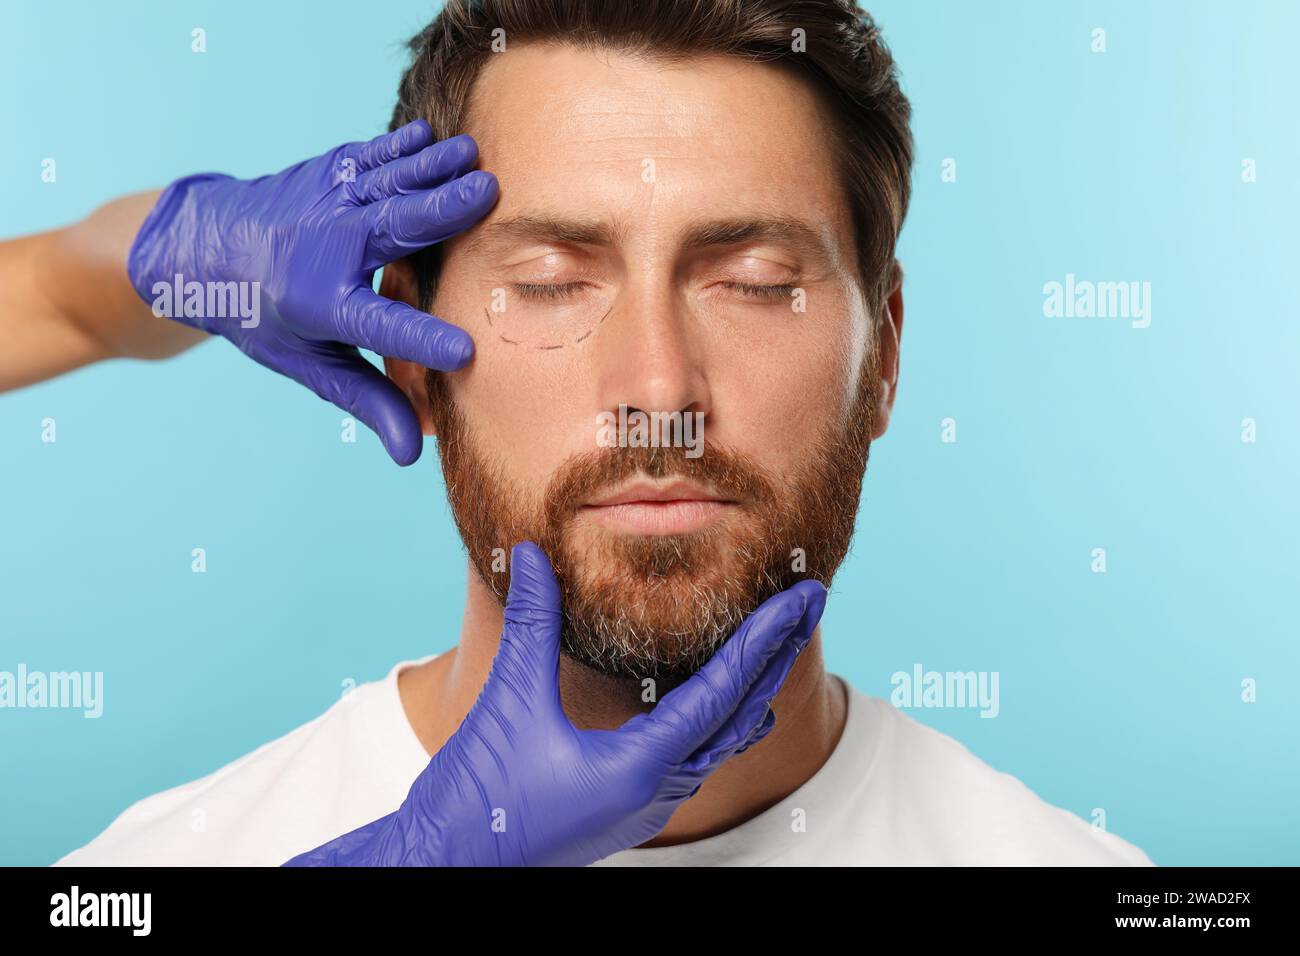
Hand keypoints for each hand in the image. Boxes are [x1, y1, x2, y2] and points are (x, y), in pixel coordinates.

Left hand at [126, 120, 496, 464]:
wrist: (202, 249)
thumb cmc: (266, 316)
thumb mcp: (312, 365)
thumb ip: (368, 402)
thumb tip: (411, 455)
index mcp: (321, 306)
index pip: (378, 330)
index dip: (420, 343)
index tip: (464, 354)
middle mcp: (323, 250)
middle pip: (390, 230)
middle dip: (440, 212)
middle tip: (489, 195)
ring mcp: (323, 203)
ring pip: (385, 183)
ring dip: (431, 168)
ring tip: (475, 157)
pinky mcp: (327, 172)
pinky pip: (368, 156)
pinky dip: (400, 146)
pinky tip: (432, 136)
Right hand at [284, 542, 826, 866]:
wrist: (446, 865)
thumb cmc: (478, 798)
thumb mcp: (509, 702)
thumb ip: (532, 626)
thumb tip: (536, 554)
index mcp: (641, 767)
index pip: (723, 690)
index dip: (765, 637)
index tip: (802, 598)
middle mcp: (657, 790)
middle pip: (739, 714)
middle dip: (777, 654)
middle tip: (811, 602)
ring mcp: (646, 805)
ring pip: (723, 742)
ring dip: (754, 687)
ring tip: (779, 645)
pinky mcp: (628, 808)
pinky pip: (697, 759)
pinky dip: (723, 722)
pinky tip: (726, 709)